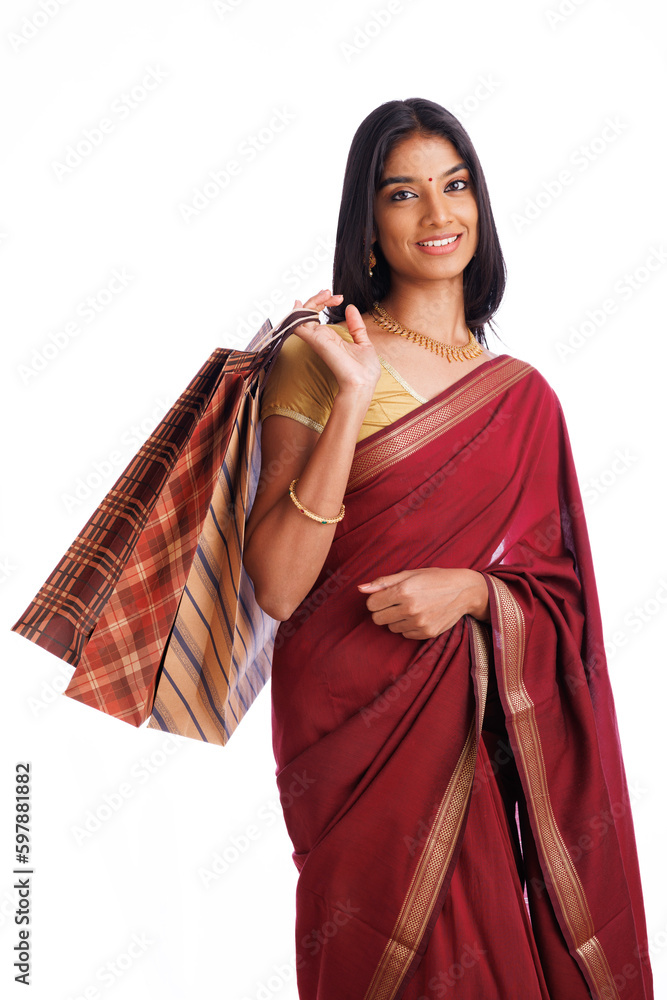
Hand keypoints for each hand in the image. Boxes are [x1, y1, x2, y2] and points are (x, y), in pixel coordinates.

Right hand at [291, 289, 381, 395]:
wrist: (362, 383)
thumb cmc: (363, 371)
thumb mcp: (363, 342)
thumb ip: (356, 326)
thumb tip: (350, 307)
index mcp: (330, 337)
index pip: (318, 315)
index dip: (324, 302)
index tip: (340, 297)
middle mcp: (320, 337)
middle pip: (307, 312)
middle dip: (317, 298)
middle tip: (329, 292)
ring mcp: (316, 338)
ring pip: (300, 315)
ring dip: (309, 301)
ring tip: (325, 294)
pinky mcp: (315, 340)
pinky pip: (297, 324)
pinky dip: (296, 312)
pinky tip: (301, 303)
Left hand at [357, 567, 490, 639]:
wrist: (464, 591)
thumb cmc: (434, 579)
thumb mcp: (409, 574)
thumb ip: (383, 582)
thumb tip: (361, 589)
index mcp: (404, 591)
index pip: (371, 604)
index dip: (376, 599)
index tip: (385, 595)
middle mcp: (410, 609)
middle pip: (377, 619)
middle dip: (382, 610)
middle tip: (395, 602)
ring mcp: (419, 623)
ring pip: (391, 628)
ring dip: (395, 619)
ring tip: (410, 608)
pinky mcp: (427, 633)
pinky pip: (404, 634)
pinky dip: (407, 626)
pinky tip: (419, 616)